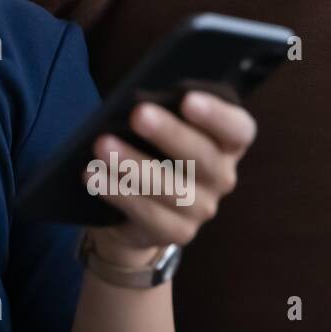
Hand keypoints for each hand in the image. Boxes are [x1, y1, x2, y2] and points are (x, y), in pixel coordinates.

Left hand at [84, 90, 256, 264]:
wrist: (139, 205)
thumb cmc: (151, 148)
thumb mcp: (160, 127)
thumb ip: (160, 112)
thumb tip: (136, 101)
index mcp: (227, 142)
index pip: (238, 129)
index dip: (217, 115)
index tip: (187, 99)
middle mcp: (222, 176)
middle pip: (203, 157)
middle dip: (169, 134)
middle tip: (137, 114)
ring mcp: (202, 208)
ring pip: (172, 189)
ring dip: (134, 165)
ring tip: (101, 145)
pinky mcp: (178, 232)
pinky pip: (147, 214)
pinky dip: (117, 192)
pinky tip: (93, 175)